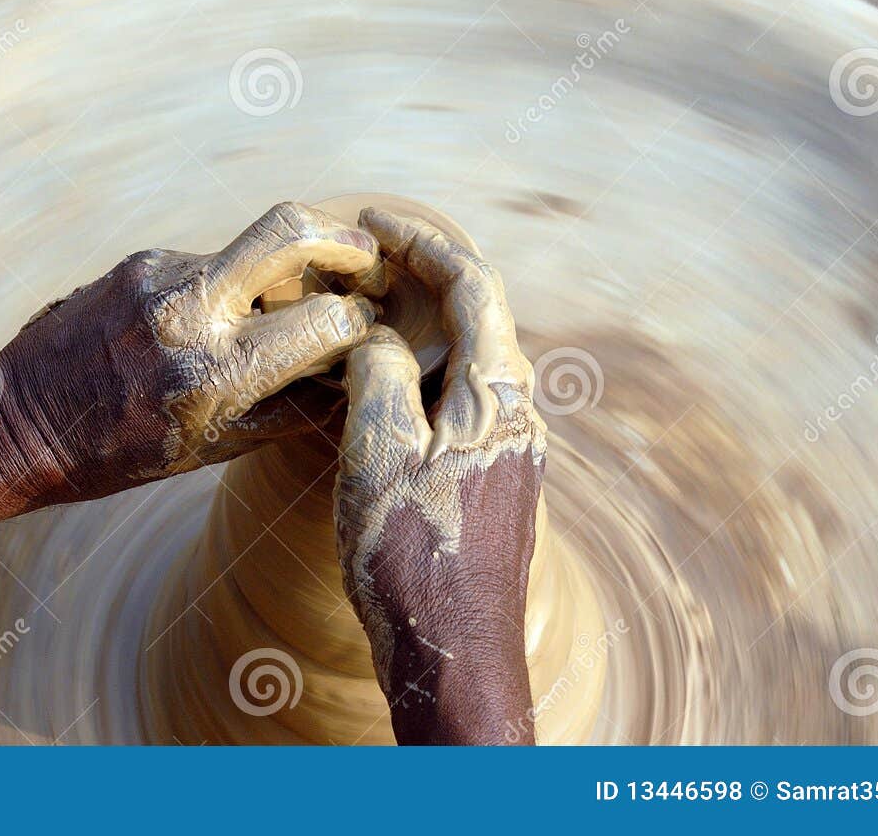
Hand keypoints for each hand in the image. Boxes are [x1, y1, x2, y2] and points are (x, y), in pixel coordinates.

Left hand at [0, 202, 378, 503]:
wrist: (16, 422)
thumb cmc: (115, 454)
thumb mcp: (209, 449)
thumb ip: (287, 412)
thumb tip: (354, 383)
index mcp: (213, 374)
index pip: (326, 323)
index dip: (362, 326)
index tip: (370, 332)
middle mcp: (186, 312)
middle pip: (291, 228)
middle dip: (347, 241)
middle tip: (368, 263)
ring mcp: (157, 276)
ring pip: (249, 247)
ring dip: (281, 271)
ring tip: (285, 309)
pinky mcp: (138, 263)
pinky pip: (207, 263)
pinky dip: (228, 286)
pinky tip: (215, 321)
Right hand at [333, 209, 544, 744]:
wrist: (455, 657)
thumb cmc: (414, 558)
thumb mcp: (377, 452)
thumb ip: (377, 375)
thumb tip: (377, 338)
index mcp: (495, 395)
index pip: (473, 285)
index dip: (426, 242)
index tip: (377, 221)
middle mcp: (516, 413)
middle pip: (477, 318)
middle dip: (423, 278)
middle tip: (364, 260)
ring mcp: (509, 449)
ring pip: (465, 362)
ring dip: (418, 328)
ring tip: (361, 315)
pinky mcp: (493, 480)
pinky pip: (457, 402)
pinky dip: (418, 374)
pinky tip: (377, 389)